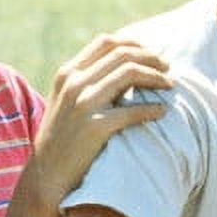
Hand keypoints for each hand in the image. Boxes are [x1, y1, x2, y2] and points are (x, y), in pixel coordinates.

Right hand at [25, 36, 171, 203]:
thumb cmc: (63, 138)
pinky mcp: (94, 127)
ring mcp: (83, 104)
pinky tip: (162, 111)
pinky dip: (152, 108)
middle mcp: (74, 83)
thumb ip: (87, 82)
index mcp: (68, 73)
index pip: (106, 42)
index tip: (153, 54)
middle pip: (122, 55)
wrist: (46, 174)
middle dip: (151, 58)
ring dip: (156, 77)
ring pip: (130, 73)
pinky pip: (133, 111)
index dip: (135, 44)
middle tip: (168, 68)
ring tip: (170, 85)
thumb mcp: (67, 101)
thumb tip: (124, 67)